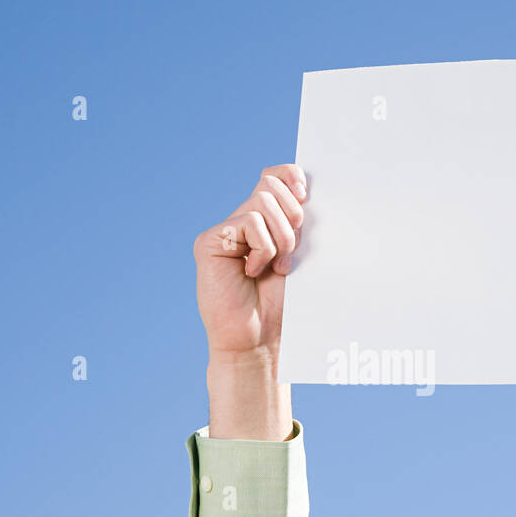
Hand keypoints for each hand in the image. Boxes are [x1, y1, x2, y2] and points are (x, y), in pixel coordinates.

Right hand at [193, 164, 307, 439]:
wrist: (260, 340)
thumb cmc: (281, 305)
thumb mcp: (299, 255)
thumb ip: (297, 222)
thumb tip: (305, 183)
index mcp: (263, 222)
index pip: (275, 176)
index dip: (292, 177)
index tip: (306, 196)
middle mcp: (241, 222)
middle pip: (271, 185)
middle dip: (293, 216)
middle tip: (292, 252)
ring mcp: (223, 231)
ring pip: (262, 202)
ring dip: (282, 238)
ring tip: (276, 267)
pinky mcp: (210, 242)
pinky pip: (249, 223)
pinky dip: (263, 249)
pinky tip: (252, 271)